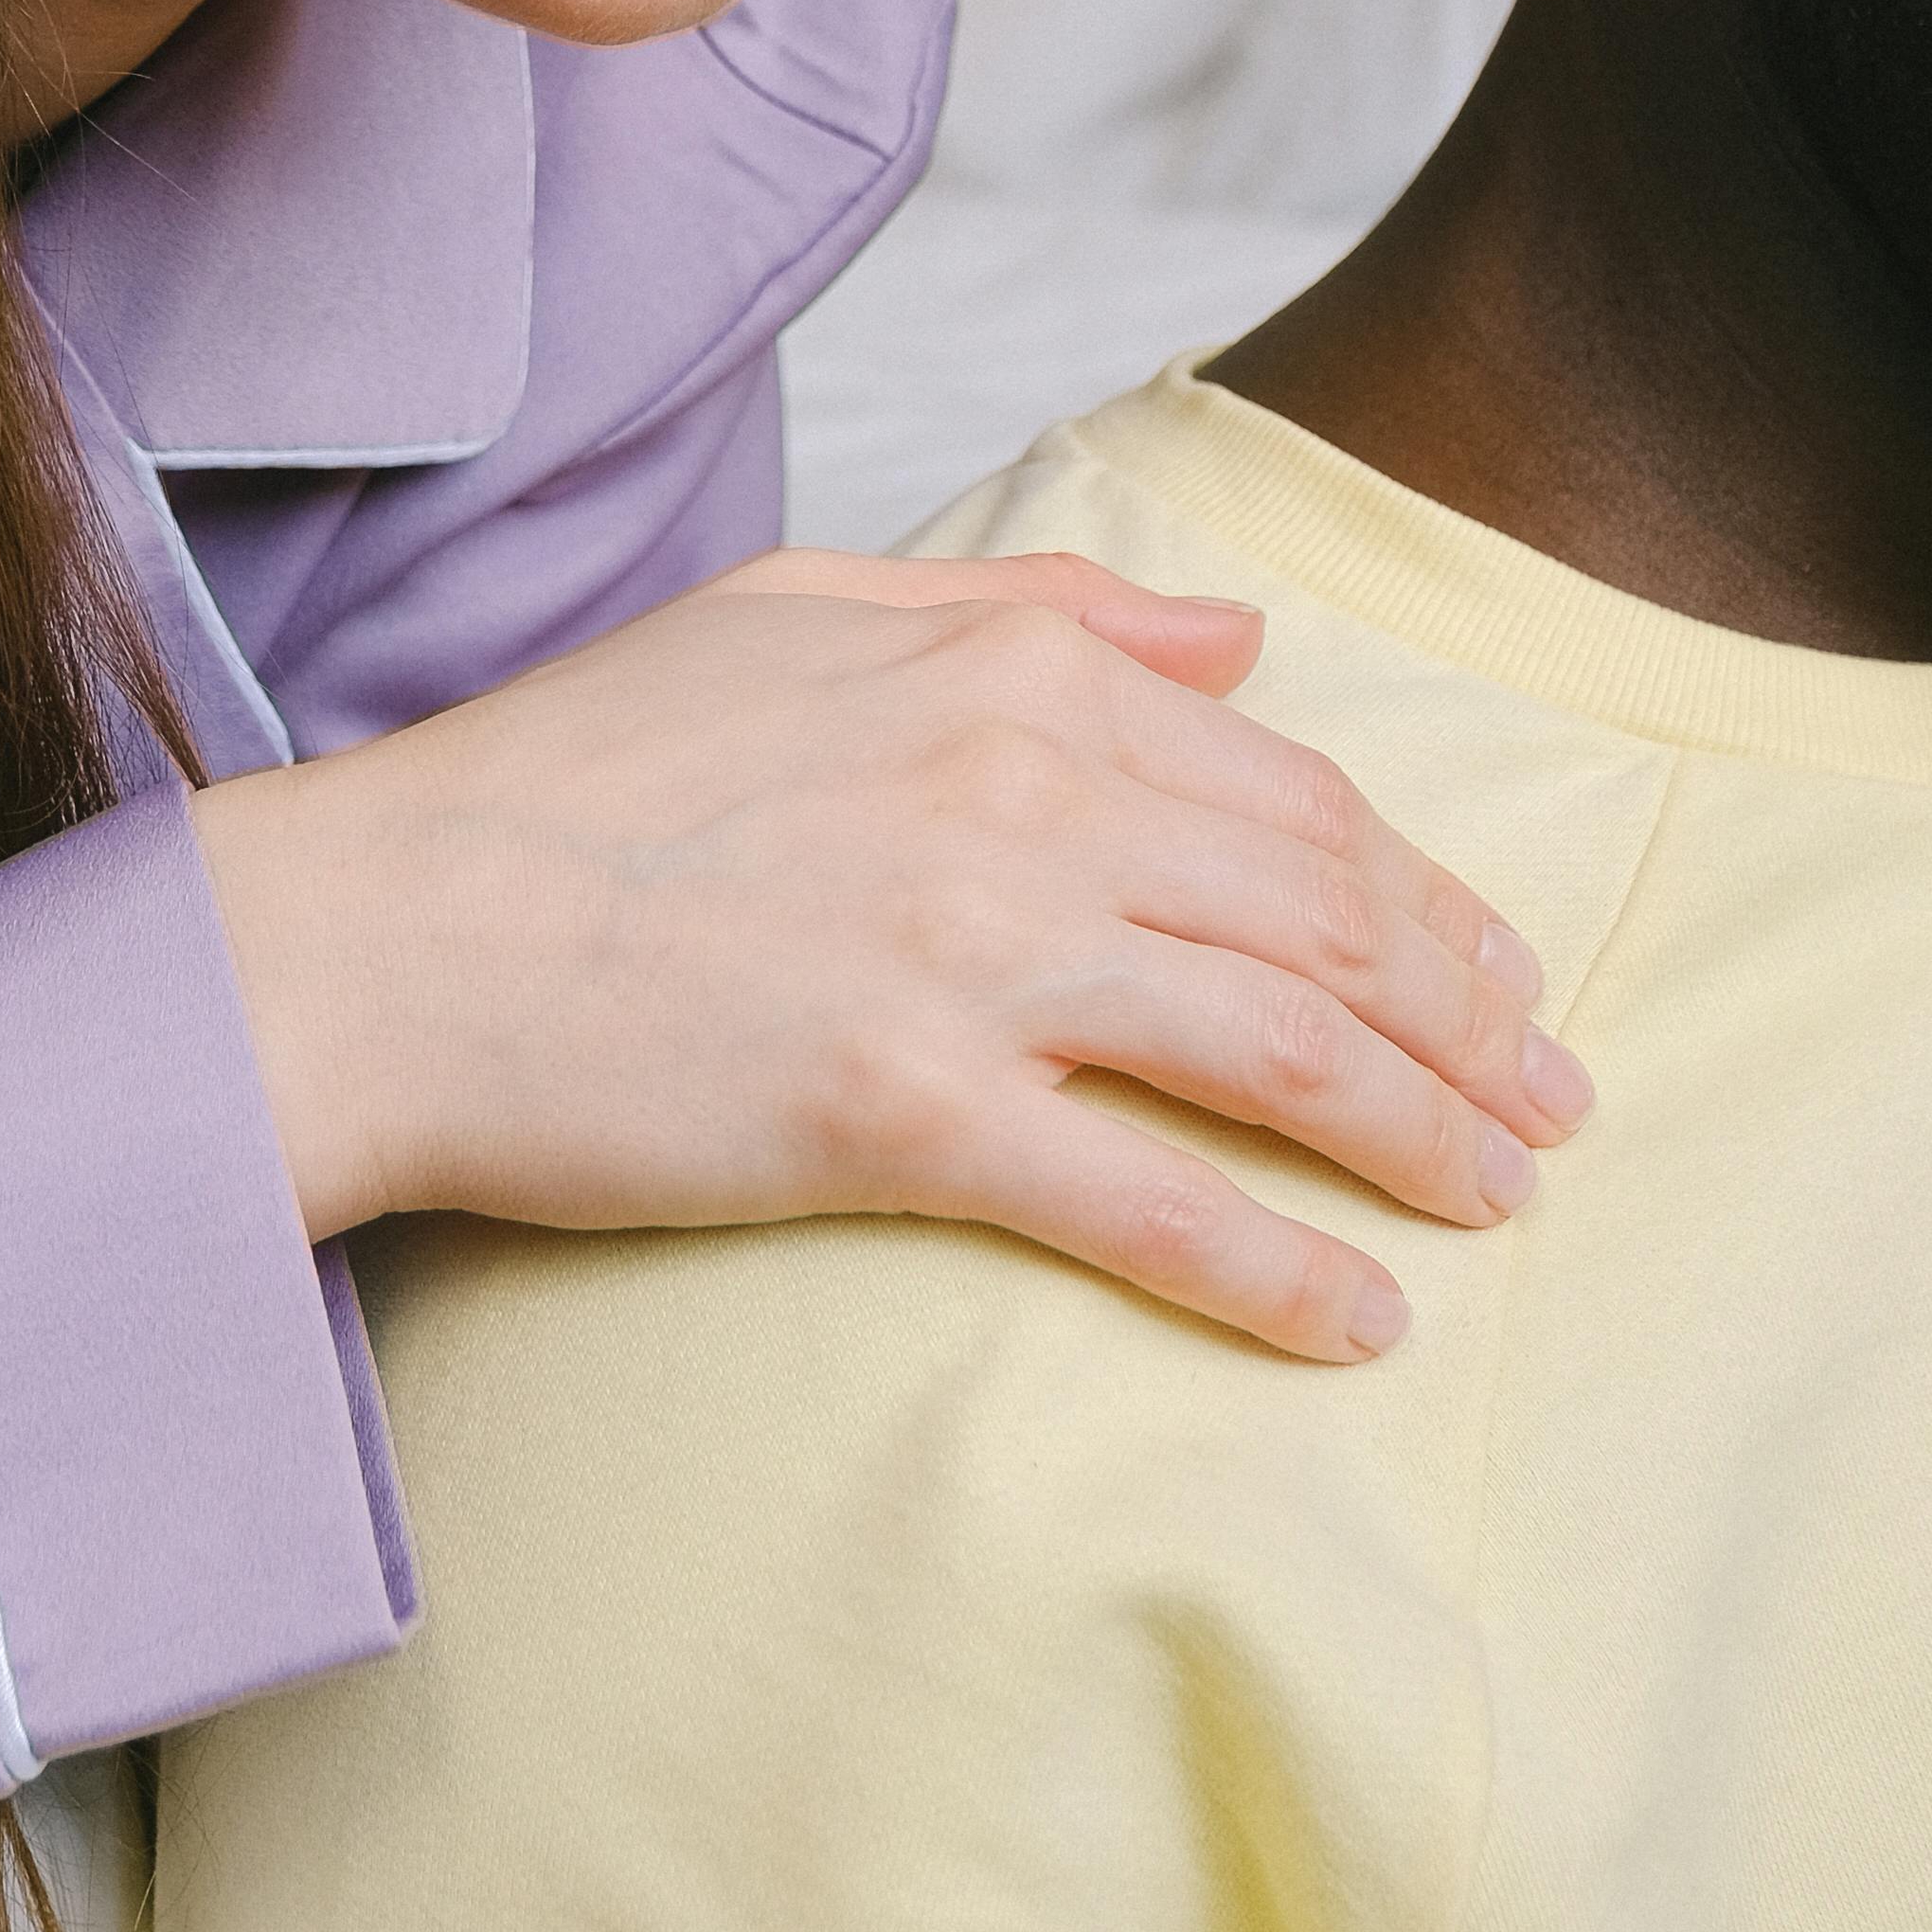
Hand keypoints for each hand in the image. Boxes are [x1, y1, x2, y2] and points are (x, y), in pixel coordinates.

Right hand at [190, 550, 1588, 1362]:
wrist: (379, 932)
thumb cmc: (564, 778)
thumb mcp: (801, 613)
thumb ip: (1031, 607)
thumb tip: (1235, 635)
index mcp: (1000, 673)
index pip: (1289, 795)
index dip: (1421, 896)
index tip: (1492, 976)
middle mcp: (1017, 797)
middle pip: (1327, 917)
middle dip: (1472, 1020)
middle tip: (1551, 1102)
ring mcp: (969, 957)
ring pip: (1284, 1048)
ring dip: (1424, 1133)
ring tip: (1499, 1198)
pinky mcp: (906, 1117)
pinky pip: (1153, 1204)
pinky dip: (1284, 1271)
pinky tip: (1365, 1323)